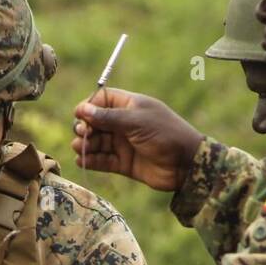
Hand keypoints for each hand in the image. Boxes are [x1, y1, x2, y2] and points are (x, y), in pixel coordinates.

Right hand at [71, 88, 204, 191]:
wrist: (186, 164)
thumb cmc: (165, 134)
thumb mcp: (136, 121)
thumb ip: (108, 117)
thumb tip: (82, 110)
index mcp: (130, 106)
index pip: (102, 100)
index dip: (89, 106)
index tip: (79, 115)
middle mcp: (125, 124)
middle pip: (96, 122)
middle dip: (85, 127)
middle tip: (82, 133)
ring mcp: (124, 144)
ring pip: (98, 142)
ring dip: (86, 144)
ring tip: (80, 147)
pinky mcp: (125, 163)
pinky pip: (104, 161)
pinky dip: (92, 160)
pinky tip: (83, 161)